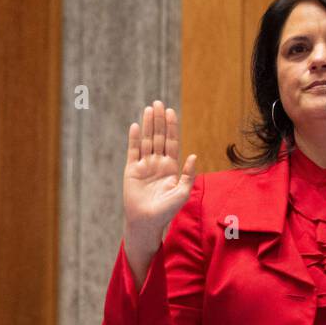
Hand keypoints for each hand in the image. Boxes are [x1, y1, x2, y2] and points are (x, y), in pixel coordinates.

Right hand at [123, 100, 196, 278]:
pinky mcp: (131, 170)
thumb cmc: (166, 210)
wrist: (147, 221)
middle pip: (158, 137)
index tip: (171, 111)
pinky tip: (135, 126)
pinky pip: (133, 151)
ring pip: (146, 141)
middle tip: (159, 103)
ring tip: (149, 109)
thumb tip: (194, 155)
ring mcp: (144, 165)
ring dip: (147, 125)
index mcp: (171, 167)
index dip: (171, 127)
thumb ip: (188, 174)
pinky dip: (134, 139)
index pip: (171, 142)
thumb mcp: (182, 193)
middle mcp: (157, 163)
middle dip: (159, 120)